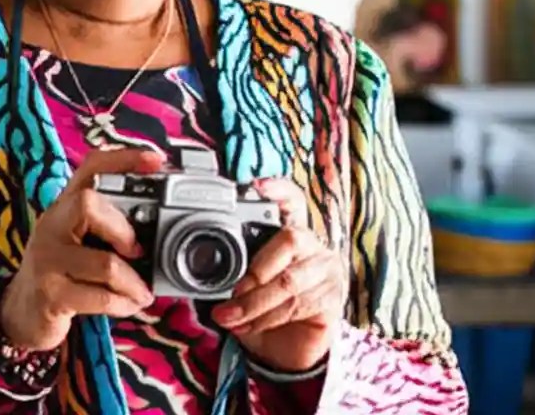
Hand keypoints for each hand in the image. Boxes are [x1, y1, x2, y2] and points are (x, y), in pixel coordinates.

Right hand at [0, 148, 164, 351]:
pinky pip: (100, 297)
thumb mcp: (77, 240)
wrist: (22, 313)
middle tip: (136, 250)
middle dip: (123, 228)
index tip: (157, 161)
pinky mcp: (51, 294)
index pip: (90, 168)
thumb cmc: (61, 273)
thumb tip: (160, 227)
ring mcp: (47, 260)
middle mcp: (51, 225)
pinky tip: (128, 304)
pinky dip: (123, 303)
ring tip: (142, 292)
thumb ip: (107, 226)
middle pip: (87, 204)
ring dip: (134, 283)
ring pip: (104, 263)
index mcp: (64, 207)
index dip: (123, 159)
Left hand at [212, 178, 345, 372]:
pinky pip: (297, 306)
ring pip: (288, 280)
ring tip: (229, 316)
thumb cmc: (261, 308)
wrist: (284, 349)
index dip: (279, 190)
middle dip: (255, 271)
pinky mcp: (333, 298)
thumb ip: (232, 267)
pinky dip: (266, 319)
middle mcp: (313, 246)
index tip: (258, 186)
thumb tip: (200, 263)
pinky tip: (248, 326)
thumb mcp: (242, 284)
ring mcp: (327, 271)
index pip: (293, 201)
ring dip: (253, 303)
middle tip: (232, 293)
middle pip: (290, 239)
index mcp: (290, 233)